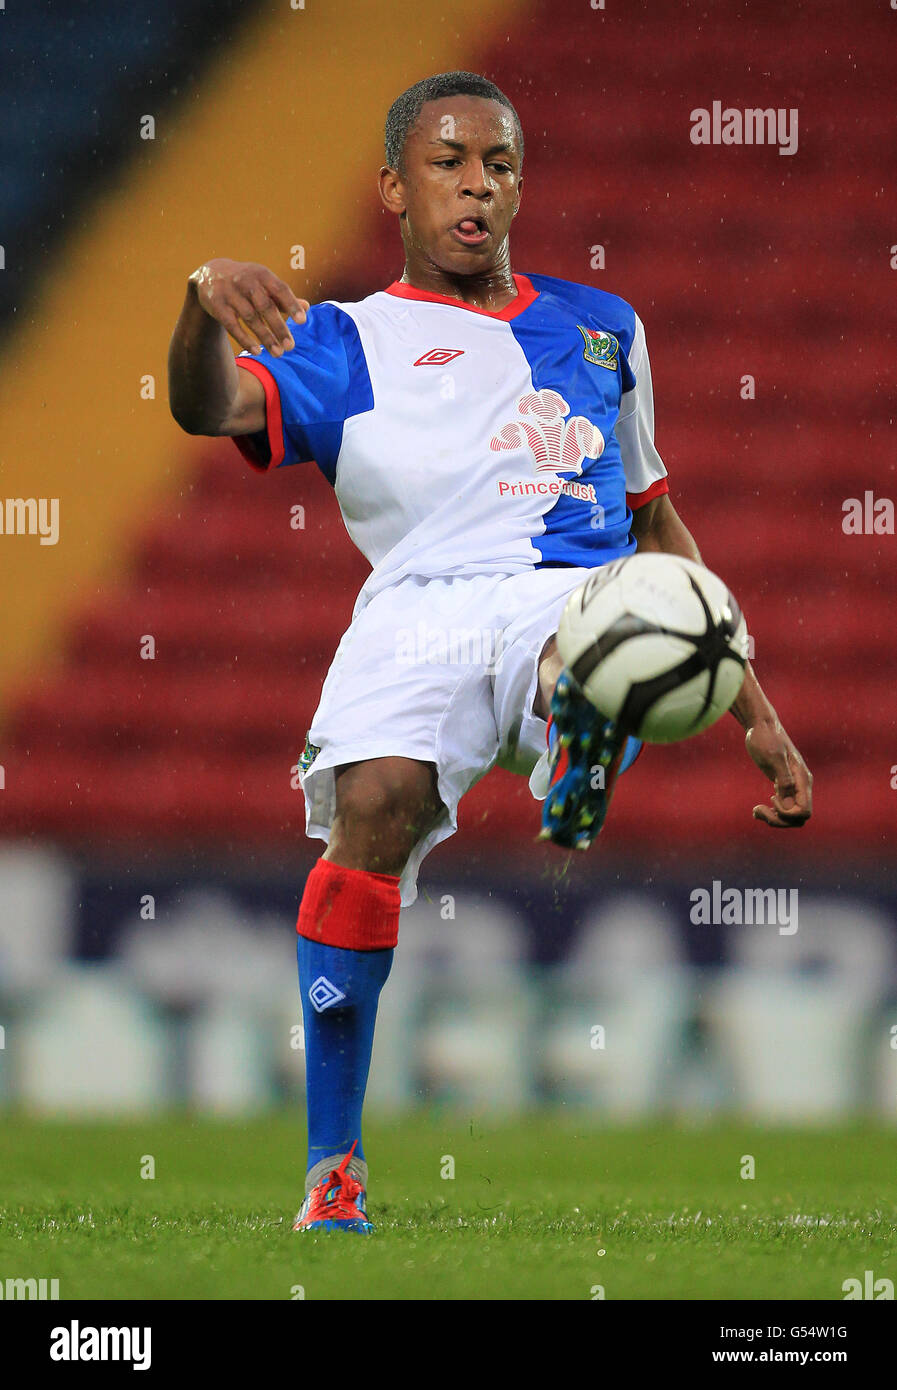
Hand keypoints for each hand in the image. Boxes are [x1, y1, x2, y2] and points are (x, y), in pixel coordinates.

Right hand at [189, 258, 308, 357]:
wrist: (209, 274)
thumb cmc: (246, 281)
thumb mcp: (264, 283)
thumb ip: (283, 297)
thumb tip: (307, 307)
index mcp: (261, 274)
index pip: (280, 289)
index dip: (291, 305)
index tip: (303, 321)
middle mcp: (246, 282)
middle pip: (265, 307)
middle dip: (279, 327)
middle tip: (291, 346)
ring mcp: (230, 293)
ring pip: (250, 318)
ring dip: (265, 337)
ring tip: (278, 353)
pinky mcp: (217, 306)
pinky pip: (232, 326)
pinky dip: (245, 339)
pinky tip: (257, 351)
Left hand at [745, 719, 812, 827]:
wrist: (760, 725)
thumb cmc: (766, 738)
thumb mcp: (773, 757)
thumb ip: (784, 779)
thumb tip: (789, 804)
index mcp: (802, 779)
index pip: (804, 811)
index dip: (787, 814)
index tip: (772, 798)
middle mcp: (801, 786)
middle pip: (799, 818)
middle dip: (779, 820)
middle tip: (758, 810)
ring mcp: (793, 787)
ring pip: (791, 816)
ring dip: (774, 819)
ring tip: (756, 811)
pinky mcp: (783, 786)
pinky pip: (784, 809)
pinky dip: (772, 813)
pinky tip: (757, 809)